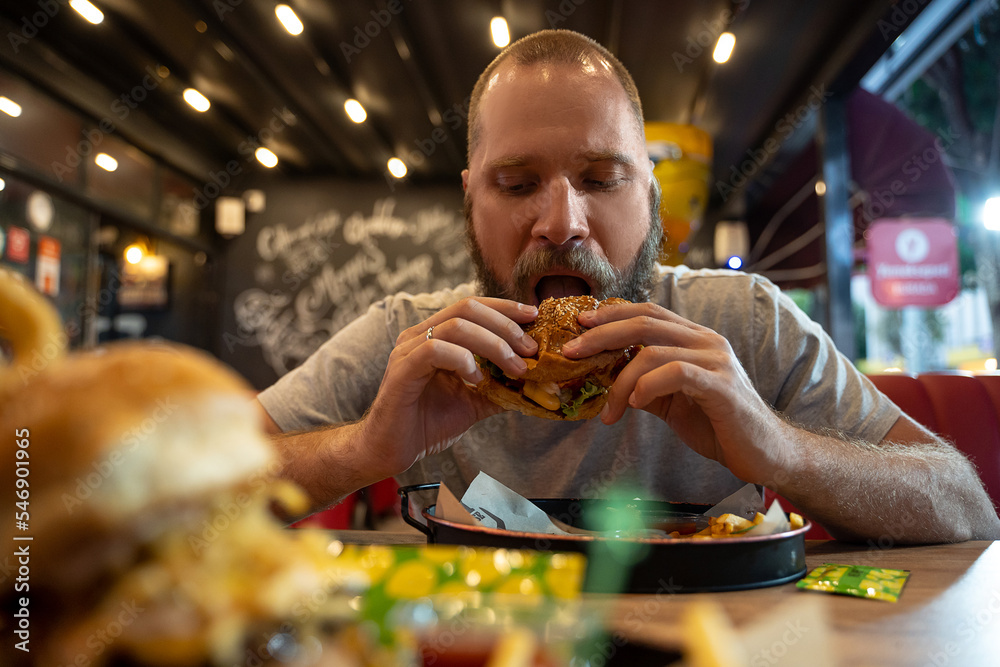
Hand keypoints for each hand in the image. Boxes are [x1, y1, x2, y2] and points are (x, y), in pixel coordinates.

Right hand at [358, 297, 537, 477]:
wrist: (390, 450)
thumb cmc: (426, 424)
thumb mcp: (473, 403)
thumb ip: (499, 389)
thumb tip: (534, 384)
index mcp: (436, 336)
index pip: (473, 306)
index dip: (505, 307)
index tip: (534, 315)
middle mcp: (420, 335)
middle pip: (467, 308)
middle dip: (505, 325)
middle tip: (530, 349)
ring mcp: (409, 350)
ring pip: (456, 326)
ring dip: (493, 344)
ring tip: (514, 368)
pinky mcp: (402, 370)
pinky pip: (435, 351)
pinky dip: (463, 361)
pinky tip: (477, 380)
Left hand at [562, 301, 791, 483]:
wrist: (763, 453)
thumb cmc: (717, 425)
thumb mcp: (672, 401)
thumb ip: (644, 383)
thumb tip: (604, 378)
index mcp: (694, 339)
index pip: (647, 313)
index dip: (611, 314)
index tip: (579, 324)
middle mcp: (706, 341)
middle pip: (644, 323)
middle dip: (601, 335)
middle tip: (571, 352)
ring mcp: (716, 361)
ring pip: (654, 351)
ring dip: (621, 380)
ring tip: (608, 410)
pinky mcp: (721, 387)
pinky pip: (676, 374)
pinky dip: (648, 386)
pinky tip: (635, 404)